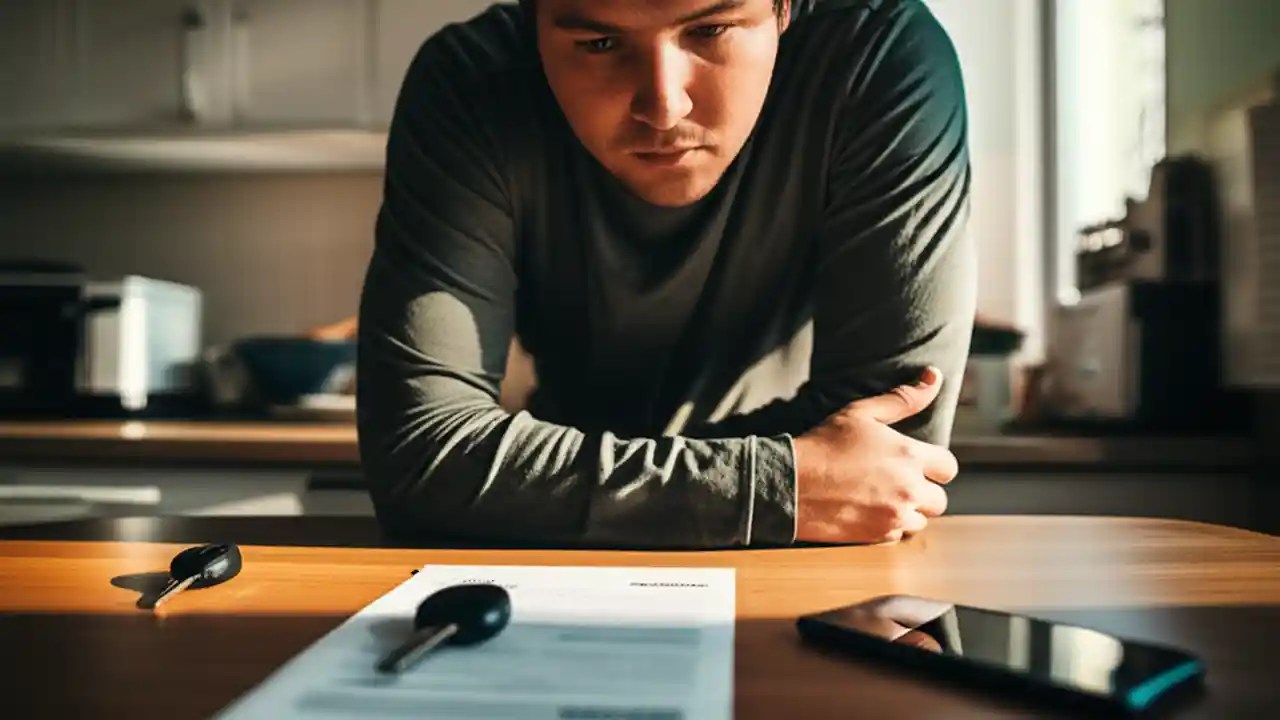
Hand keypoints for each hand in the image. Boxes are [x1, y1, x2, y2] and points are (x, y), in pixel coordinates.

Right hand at [792, 367, 957, 543]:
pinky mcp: (877, 538)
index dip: (935, 465)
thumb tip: (934, 377)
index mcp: (909, 456)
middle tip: (897, 482)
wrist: (790, 483)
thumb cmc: (823, 444)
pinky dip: (887, 527)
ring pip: (920, 521)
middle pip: (939, 499)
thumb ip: (902, 398)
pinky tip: (867, 512)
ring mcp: (894, 517)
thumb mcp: (861, 413)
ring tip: (881, 498)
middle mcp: (909, 490)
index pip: (948, 467)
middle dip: (923, 491)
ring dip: (907, 512)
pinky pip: (897, 536)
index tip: (917, 464)